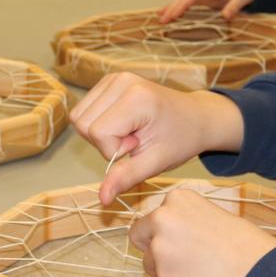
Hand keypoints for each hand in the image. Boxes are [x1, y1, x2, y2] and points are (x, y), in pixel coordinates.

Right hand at [69, 73, 243, 203]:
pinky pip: (85, 109)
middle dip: (106, 142)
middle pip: (83, 123)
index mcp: (136, 98)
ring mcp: (113, 77)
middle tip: (136, 140)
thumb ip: (126, 177)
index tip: (139, 145)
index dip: (114, 149)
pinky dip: (100, 122)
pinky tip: (125, 124)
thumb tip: (101, 199)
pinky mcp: (109, 80)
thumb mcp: (156, 162)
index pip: (98, 132)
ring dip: (101, 133)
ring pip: (79, 117)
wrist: (196, 118)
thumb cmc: (180, 140)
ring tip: (131, 132)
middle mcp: (121, 81)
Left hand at [128, 188, 275, 276]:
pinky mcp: (162, 275)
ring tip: (195, 270)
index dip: (164, 231)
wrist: (256, 271)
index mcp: (177, 198)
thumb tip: (169, 234)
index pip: (153, 216)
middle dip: (154, 247)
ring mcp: (159, 246)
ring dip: (164, 268)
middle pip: (139, 235)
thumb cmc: (243, 243)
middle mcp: (162, 217)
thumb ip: (185, 221)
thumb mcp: (211, 215)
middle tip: (180, 257)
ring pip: (148, 261)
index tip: (183, 239)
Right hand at [159, 0, 255, 22]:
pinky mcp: (204, 1)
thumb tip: (225, 16)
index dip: (182, 5)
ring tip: (160, 17)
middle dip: (173, 8)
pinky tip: (170, 15)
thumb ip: (235, 5)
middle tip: (162, 20)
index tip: (174, 15)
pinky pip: (188, 5)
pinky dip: (178, 9)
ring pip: (184, 1)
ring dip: (172, 8)